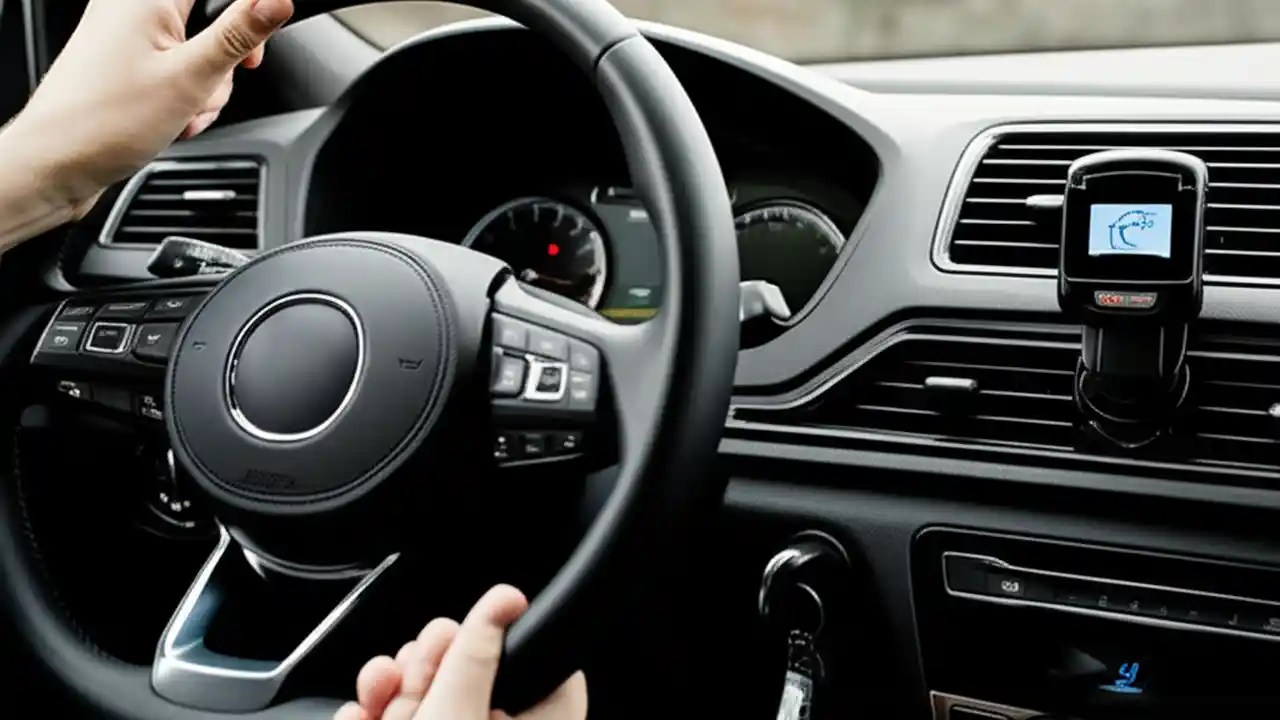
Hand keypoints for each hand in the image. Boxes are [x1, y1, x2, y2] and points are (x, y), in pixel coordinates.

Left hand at [0, 0, 292, 249]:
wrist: (57, 164)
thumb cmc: (105, 122)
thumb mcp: (191, 78)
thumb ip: (239, 34)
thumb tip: (276, 1)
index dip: (246, 11)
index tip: (254, 44)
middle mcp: (132, 8)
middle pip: (211, 20)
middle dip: (223, 62)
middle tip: (213, 84)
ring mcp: (127, 36)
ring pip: (198, 51)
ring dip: (205, 88)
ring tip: (183, 111)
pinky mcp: (126, 62)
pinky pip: (176, 69)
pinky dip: (185, 96)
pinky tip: (172, 118)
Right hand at [335, 585, 587, 719]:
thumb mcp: (456, 712)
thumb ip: (473, 655)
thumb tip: (506, 596)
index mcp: (540, 718)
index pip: (539, 655)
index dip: (495, 635)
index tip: (464, 635)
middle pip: (467, 669)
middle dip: (426, 663)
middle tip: (413, 671)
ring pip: (423, 695)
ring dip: (389, 686)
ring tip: (378, 690)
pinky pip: (391, 718)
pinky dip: (370, 715)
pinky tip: (361, 717)